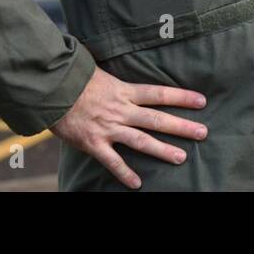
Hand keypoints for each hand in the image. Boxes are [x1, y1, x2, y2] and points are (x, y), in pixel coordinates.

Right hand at [50, 66, 208, 188]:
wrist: (50, 90)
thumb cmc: (75, 79)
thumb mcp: (102, 72)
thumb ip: (120, 79)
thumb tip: (131, 69)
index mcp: (125, 91)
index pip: (159, 94)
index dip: (182, 97)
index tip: (202, 101)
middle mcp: (121, 110)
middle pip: (157, 119)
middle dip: (181, 126)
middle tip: (203, 133)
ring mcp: (108, 128)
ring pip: (141, 141)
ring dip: (162, 150)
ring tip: (181, 158)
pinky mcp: (92, 143)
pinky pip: (112, 161)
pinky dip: (124, 173)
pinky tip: (137, 183)